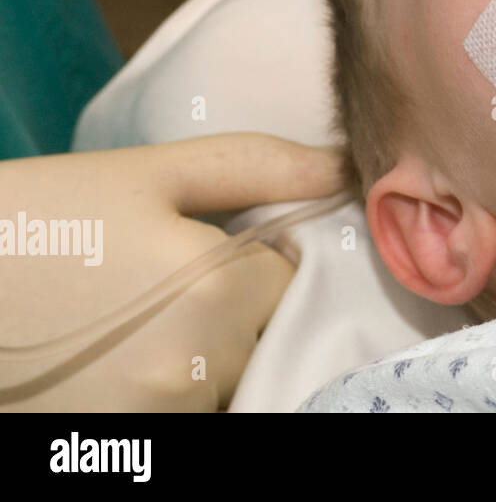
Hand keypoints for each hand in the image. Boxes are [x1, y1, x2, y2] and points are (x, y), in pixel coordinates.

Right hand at [0, 133, 344, 410]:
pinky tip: (122, 357)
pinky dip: (170, 386)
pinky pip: (189, 411)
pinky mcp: (126, 443)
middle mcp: (198, 368)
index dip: (258, 257)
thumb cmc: (35, 217)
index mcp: (216, 292)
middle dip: (237, 306)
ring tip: (138, 318)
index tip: (209, 245)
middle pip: (265, 333)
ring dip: (206, 351)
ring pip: (229, 377)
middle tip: (166, 281)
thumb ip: (257, 168)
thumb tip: (343, 168)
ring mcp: (159, 417)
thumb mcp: (145, 175)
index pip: (292, 278)